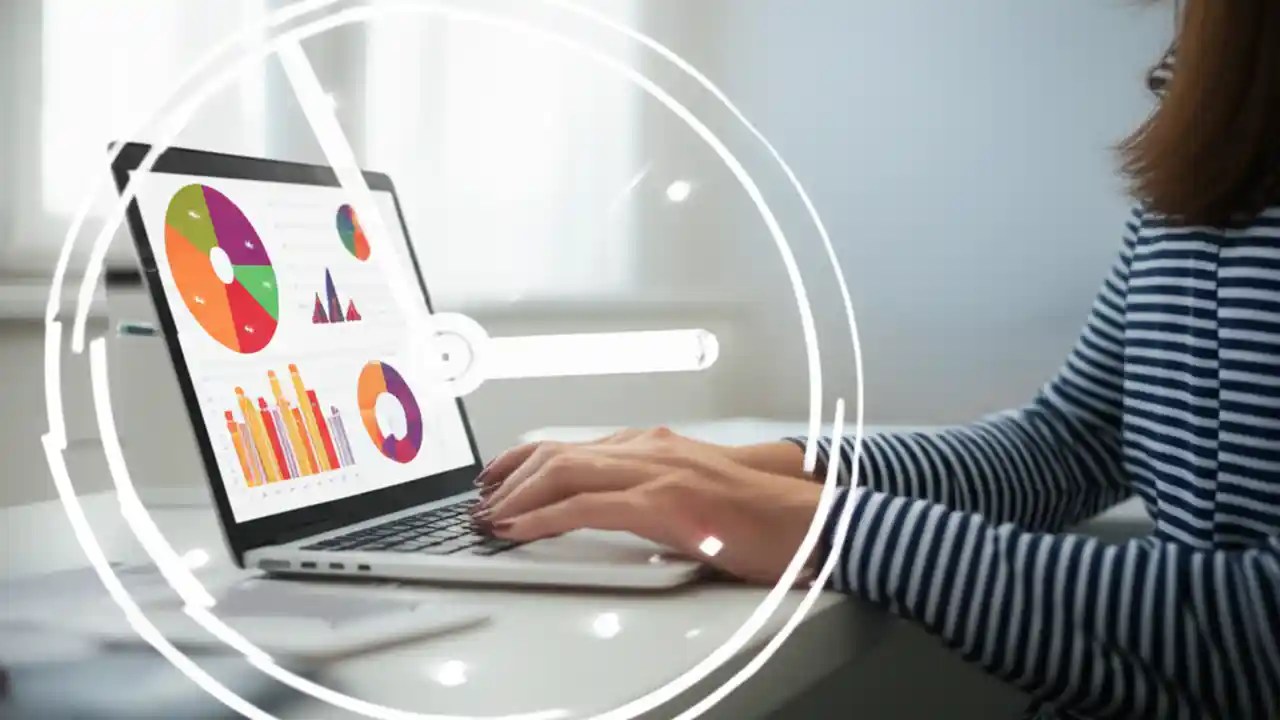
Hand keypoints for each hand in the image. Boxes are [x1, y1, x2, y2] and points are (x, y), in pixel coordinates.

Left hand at [471, 428, 824, 584]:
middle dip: (509, 477)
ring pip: (563, 473)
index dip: (526, 460)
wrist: (808, 521)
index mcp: (656, 446)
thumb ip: (652, 492)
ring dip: (517, 498)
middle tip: (480, 501)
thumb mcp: (695, 494)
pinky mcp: (663, 503)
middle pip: (558, 453)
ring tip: (490, 519)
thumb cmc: (759, 516)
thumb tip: (611, 506)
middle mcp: (650, 449)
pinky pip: (584, 507)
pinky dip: (542, 519)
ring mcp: (655, 472)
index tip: (496, 476)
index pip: (574, 445)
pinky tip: (519, 531)